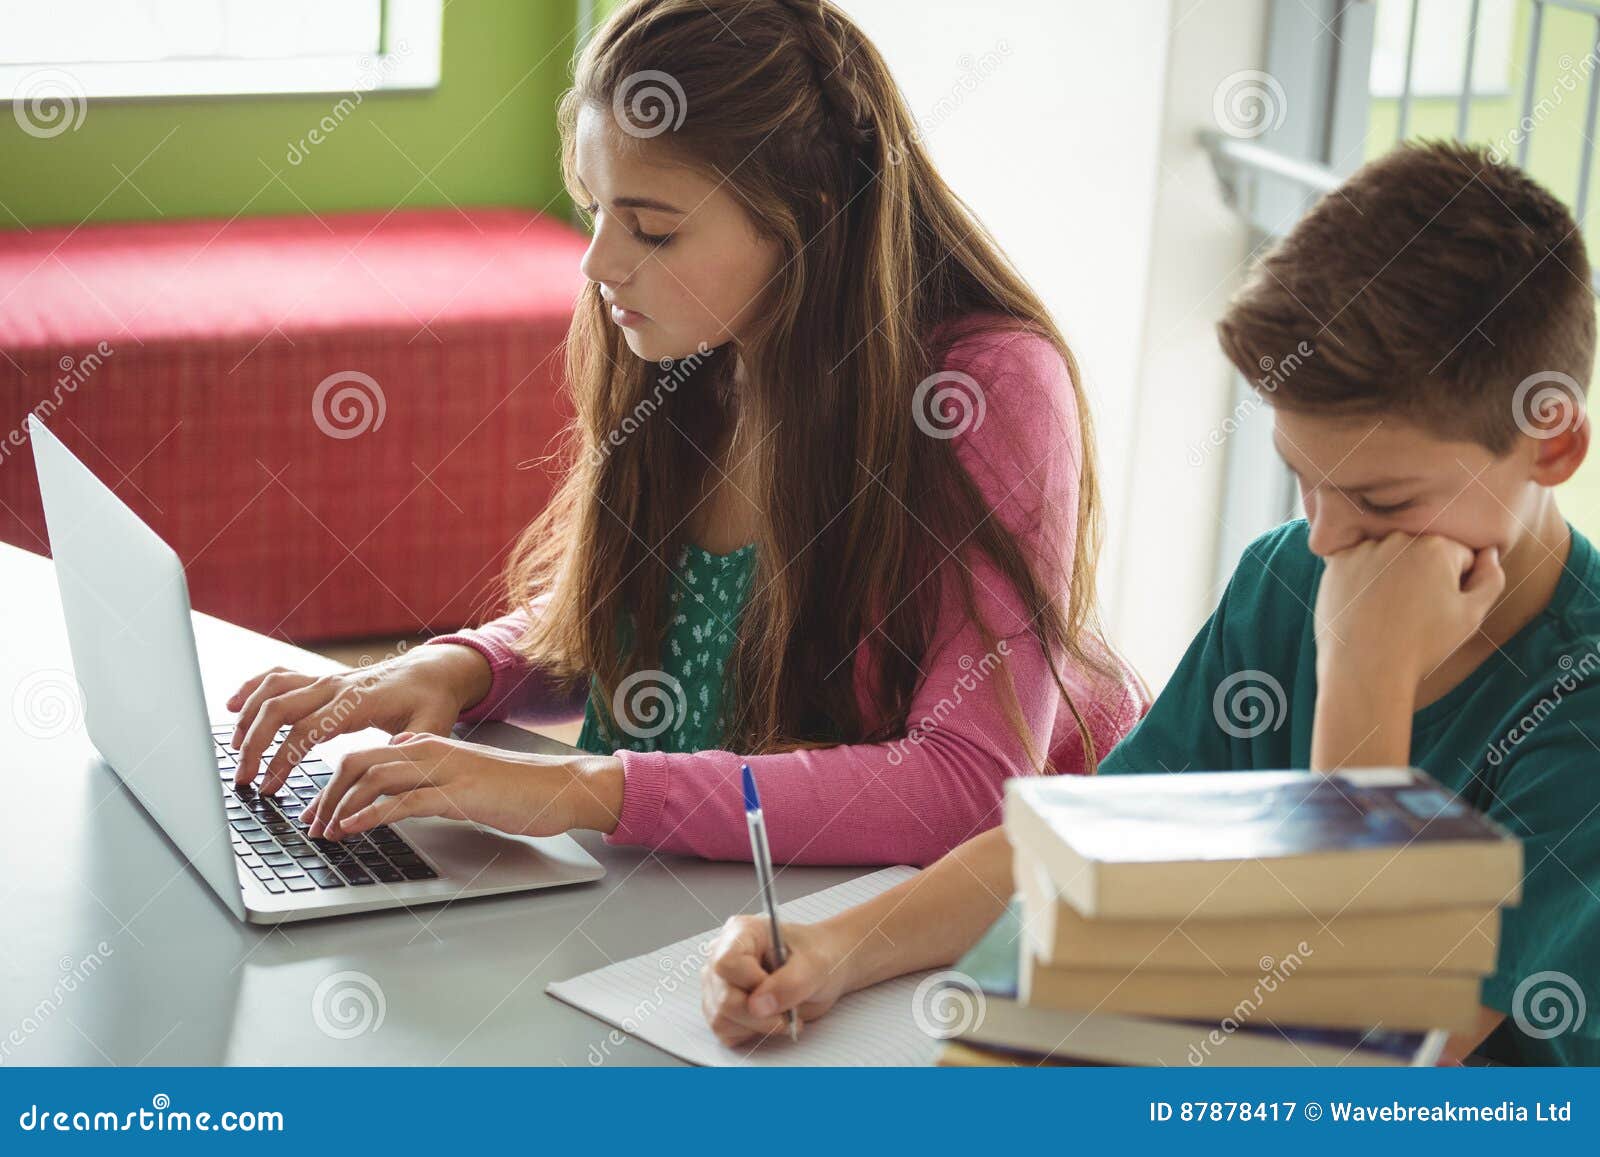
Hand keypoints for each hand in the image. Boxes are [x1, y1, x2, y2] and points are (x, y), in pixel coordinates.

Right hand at [226, 644, 491, 794]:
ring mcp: (325, 680)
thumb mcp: (432, 728)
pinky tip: (234, 707)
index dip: (282, 759)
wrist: (432, 672)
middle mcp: (336, 687)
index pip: (307, 730)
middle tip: (242, 779)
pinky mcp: (320, 680)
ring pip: (272, 690)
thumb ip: (412, 746)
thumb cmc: (431, 702)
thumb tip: (388, 765)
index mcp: (358, 702)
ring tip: (233, 751)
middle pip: (278, 709)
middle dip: (253, 745)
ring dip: (247, 718)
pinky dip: (252, 689)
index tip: (269, 787)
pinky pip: (278, 676)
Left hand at [300, 732, 623, 839]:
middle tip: (309, 823)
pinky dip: (366, 816)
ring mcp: (442, 770)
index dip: (330, 783)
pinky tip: (350, 830)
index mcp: (427, 743)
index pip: (363, 755)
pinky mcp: (456, 794)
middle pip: (356, 762)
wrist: (560, 787)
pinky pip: (399, 802)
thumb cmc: (516, 786)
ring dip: (339, 807)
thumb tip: (396, 767)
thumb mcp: (463, 773)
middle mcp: (429, 749)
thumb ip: (429, 768)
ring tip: (324, 832)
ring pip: (371, 778)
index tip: (316, 811)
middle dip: (324, 794)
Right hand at [700, 915, 853, 1046]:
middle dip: (759, 1015)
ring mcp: (719, 983)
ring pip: (721, 1018)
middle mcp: (723, 956)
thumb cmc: (818, 955)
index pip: (727, 963)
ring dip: (756, 1026)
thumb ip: (790, 983)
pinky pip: (725, 1031)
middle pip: (724, 997)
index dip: (751, 983)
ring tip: (782, 1016)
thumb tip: (759, 1006)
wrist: (825, 968)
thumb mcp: (815, 965)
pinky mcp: (723, 1007)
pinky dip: (750, 1032)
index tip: (777, 992)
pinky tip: (769, 1019)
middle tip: (787, 1014)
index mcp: (741, 933)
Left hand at [1314, 531, 1504, 690]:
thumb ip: (1491, 578)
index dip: (1456, 584)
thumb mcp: (1471, 616)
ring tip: (1389, 612)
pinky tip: (1365, 607)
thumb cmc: (1423, 645)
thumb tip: (1489, 553)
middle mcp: (1398, 538)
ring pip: (1390, 557)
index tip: (1441, 607)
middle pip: (1423, 551)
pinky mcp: (1336, 563)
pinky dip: (1364, 580)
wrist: (1365, 668)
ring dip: (1393, 574)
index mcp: (1437, 545)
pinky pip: (1359, 565)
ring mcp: (1362, 549)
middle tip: (1414, 611)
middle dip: (1425, 574)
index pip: (1459, 555)